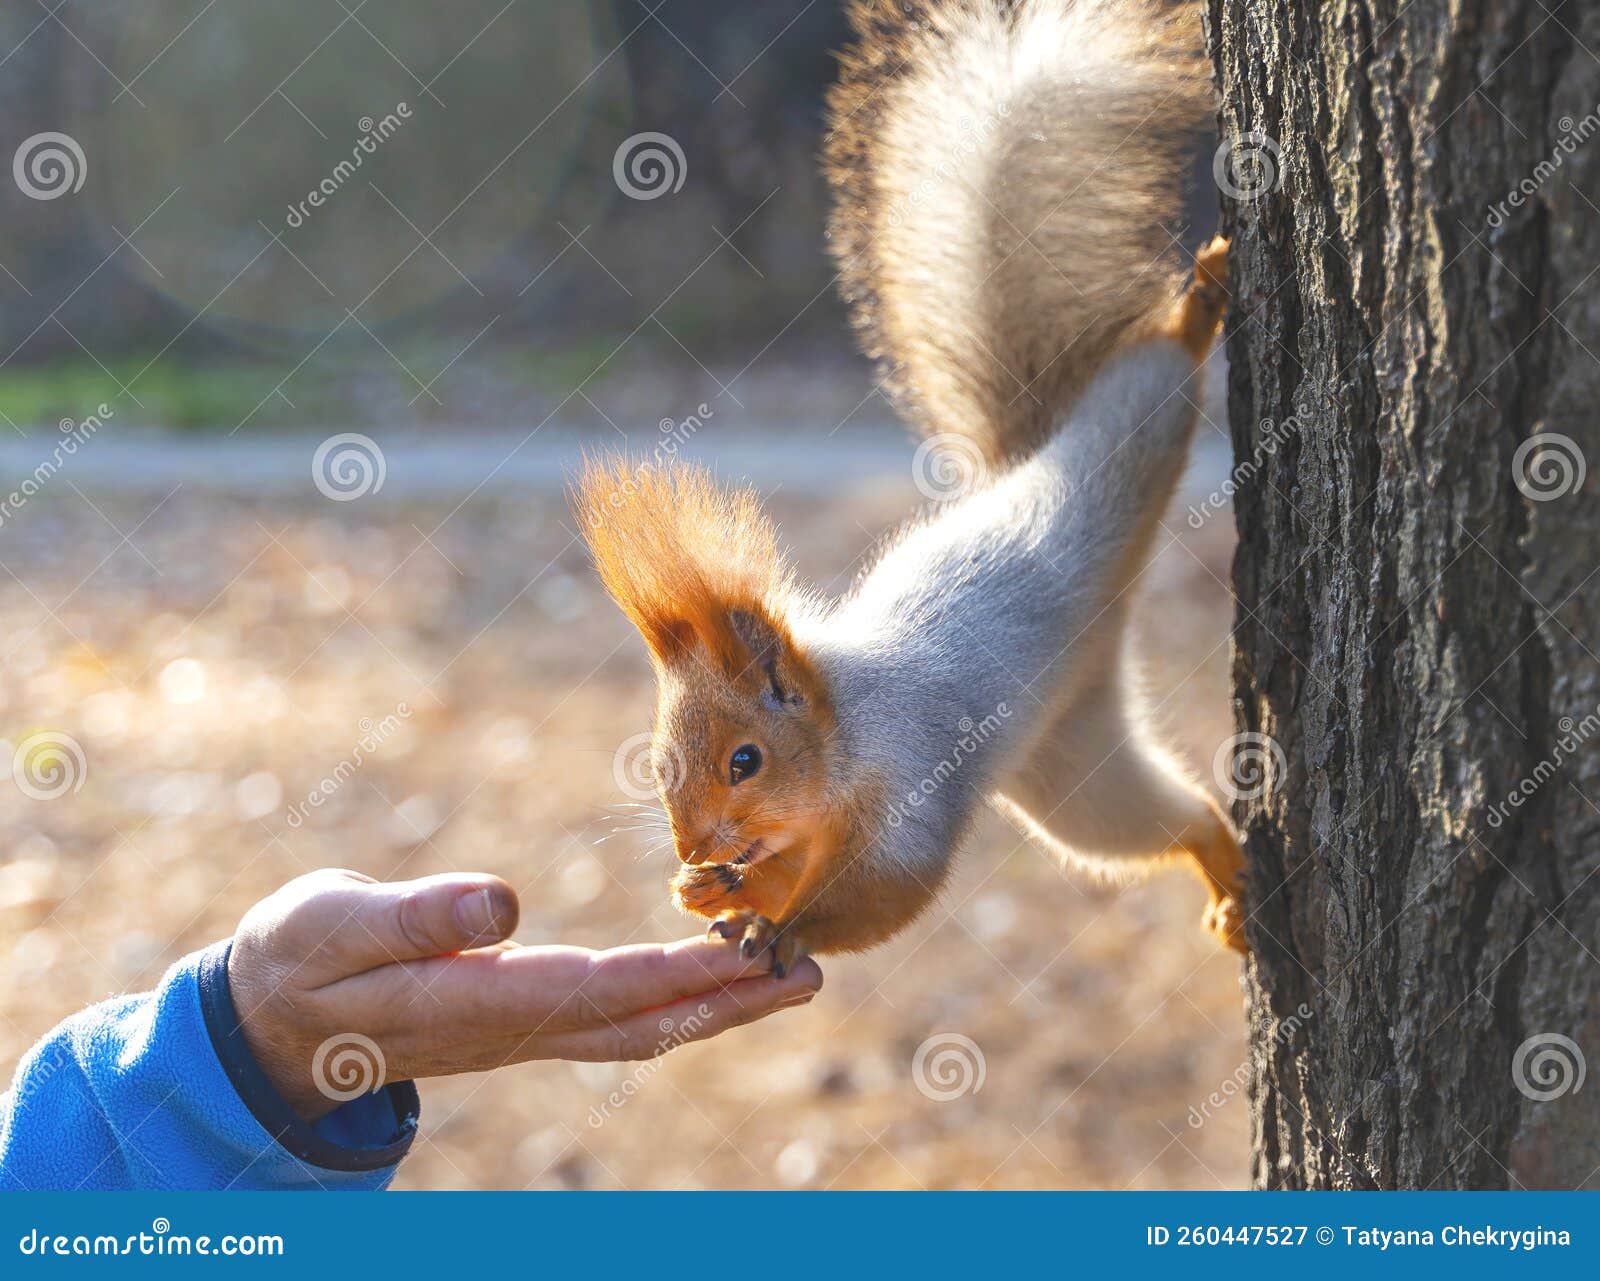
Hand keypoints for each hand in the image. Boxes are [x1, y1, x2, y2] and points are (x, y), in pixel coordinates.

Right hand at [227, 869, 821, 1119]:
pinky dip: (672, 1000)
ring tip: (785, 978)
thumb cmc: (298, 961)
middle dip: (728, 1002)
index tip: (753, 959)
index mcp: (472, 1002)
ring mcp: (518, 1032)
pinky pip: (613, 1018)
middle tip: (810, 974)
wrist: (268, 1023)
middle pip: (640, 1022)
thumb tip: (505, 900)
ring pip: (635, 1027)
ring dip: (714, 1006)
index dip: (677, 977)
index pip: (595, 992)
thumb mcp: (334, 927)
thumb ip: (416, 915)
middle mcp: (511, 1027)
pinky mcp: (518, 1019)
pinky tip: (706, 981)